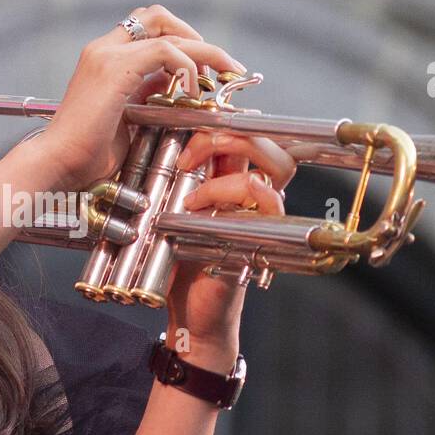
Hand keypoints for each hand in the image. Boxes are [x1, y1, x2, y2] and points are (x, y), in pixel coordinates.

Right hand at [38, 5, 245, 190]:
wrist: (57, 163)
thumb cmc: (85, 153)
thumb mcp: (127, 117)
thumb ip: (147, 94)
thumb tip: (174, 83)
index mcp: (103, 58)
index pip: (147, 29)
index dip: (181, 41)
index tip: (204, 67)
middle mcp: (103, 48)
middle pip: (159, 17)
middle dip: (195, 36)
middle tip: (219, 64)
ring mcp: (107, 54)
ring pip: (168, 30)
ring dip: (202, 49)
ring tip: (219, 73)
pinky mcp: (115, 68)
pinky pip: (166, 51)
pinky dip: (188, 67)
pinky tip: (193, 91)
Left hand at [162, 114, 297, 351]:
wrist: (189, 312)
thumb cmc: (179, 260)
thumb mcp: (173, 209)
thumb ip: (178, 178)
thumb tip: (161, 136)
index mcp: (236, 181)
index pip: (249, 134)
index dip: (225, 121)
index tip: (185, 127)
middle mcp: (256, 196)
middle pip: (272, 145)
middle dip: (231, 134)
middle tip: (189, 152)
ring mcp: (261, 218)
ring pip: (273, 172)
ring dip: (226, 174)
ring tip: (190, 194)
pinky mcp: (259, 239)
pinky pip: (263, 205)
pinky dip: (225, 199)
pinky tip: (195, 211)